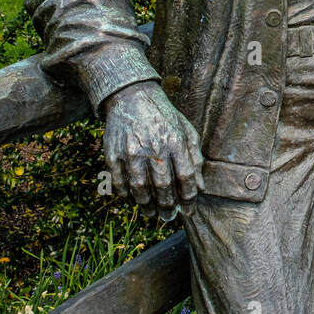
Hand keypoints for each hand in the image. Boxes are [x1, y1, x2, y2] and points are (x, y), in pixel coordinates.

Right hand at [102, 81, 204, 222]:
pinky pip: (119, 183)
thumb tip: (200, 188)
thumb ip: (195, 158)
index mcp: (175, 140)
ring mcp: (131, 151)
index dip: (188, 198)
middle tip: (169, 216)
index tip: (189, 211)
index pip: (185, 177)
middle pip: (163, 186)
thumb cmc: (163, 117)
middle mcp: (154, 147)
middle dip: (168, 207)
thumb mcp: (186, 131)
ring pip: (140, 188)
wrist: (131, 97)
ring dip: (147, 205)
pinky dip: (127, 196)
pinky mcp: (113, 154)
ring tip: (152, 212)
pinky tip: (134, 201)